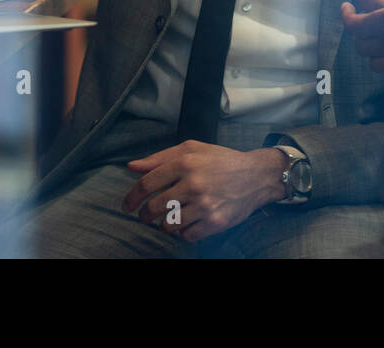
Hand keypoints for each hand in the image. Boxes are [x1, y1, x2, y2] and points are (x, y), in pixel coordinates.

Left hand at [122, 142, 286, 241]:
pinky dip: (183, 232)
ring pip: (168, 225)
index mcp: (185, 162)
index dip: (132, 197)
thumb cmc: (221, 160)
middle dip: (144, 215)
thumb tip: (131, 167)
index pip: (147, 184)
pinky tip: (187, 223)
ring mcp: (205, 205)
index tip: (127, 206)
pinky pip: (186, 235)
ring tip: (169, 219)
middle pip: (154, 207)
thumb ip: (160, 158)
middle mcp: (193, 184)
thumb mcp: (192, 149)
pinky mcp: (215, 222)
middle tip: (145, 216)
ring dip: (164, 225)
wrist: (256, 175)